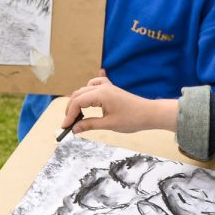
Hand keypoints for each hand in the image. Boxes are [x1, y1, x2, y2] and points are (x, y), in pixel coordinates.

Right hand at [60, 77, 176, 136]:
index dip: (69, 115)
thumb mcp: (109, 124)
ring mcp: (106, 86)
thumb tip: (74, 129)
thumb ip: (89, 125)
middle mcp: (102, 87)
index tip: (65, 127)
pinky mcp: (111, 89)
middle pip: (78, 95)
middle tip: (68, 124)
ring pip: (84, 90)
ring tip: (76, 116)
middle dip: (70, 109)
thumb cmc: (132, 119)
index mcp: (101, 94)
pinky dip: (87, 92)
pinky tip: (87, 101)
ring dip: (77, 102)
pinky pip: (94, 85)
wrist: (149, 113)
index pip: (77, 102)